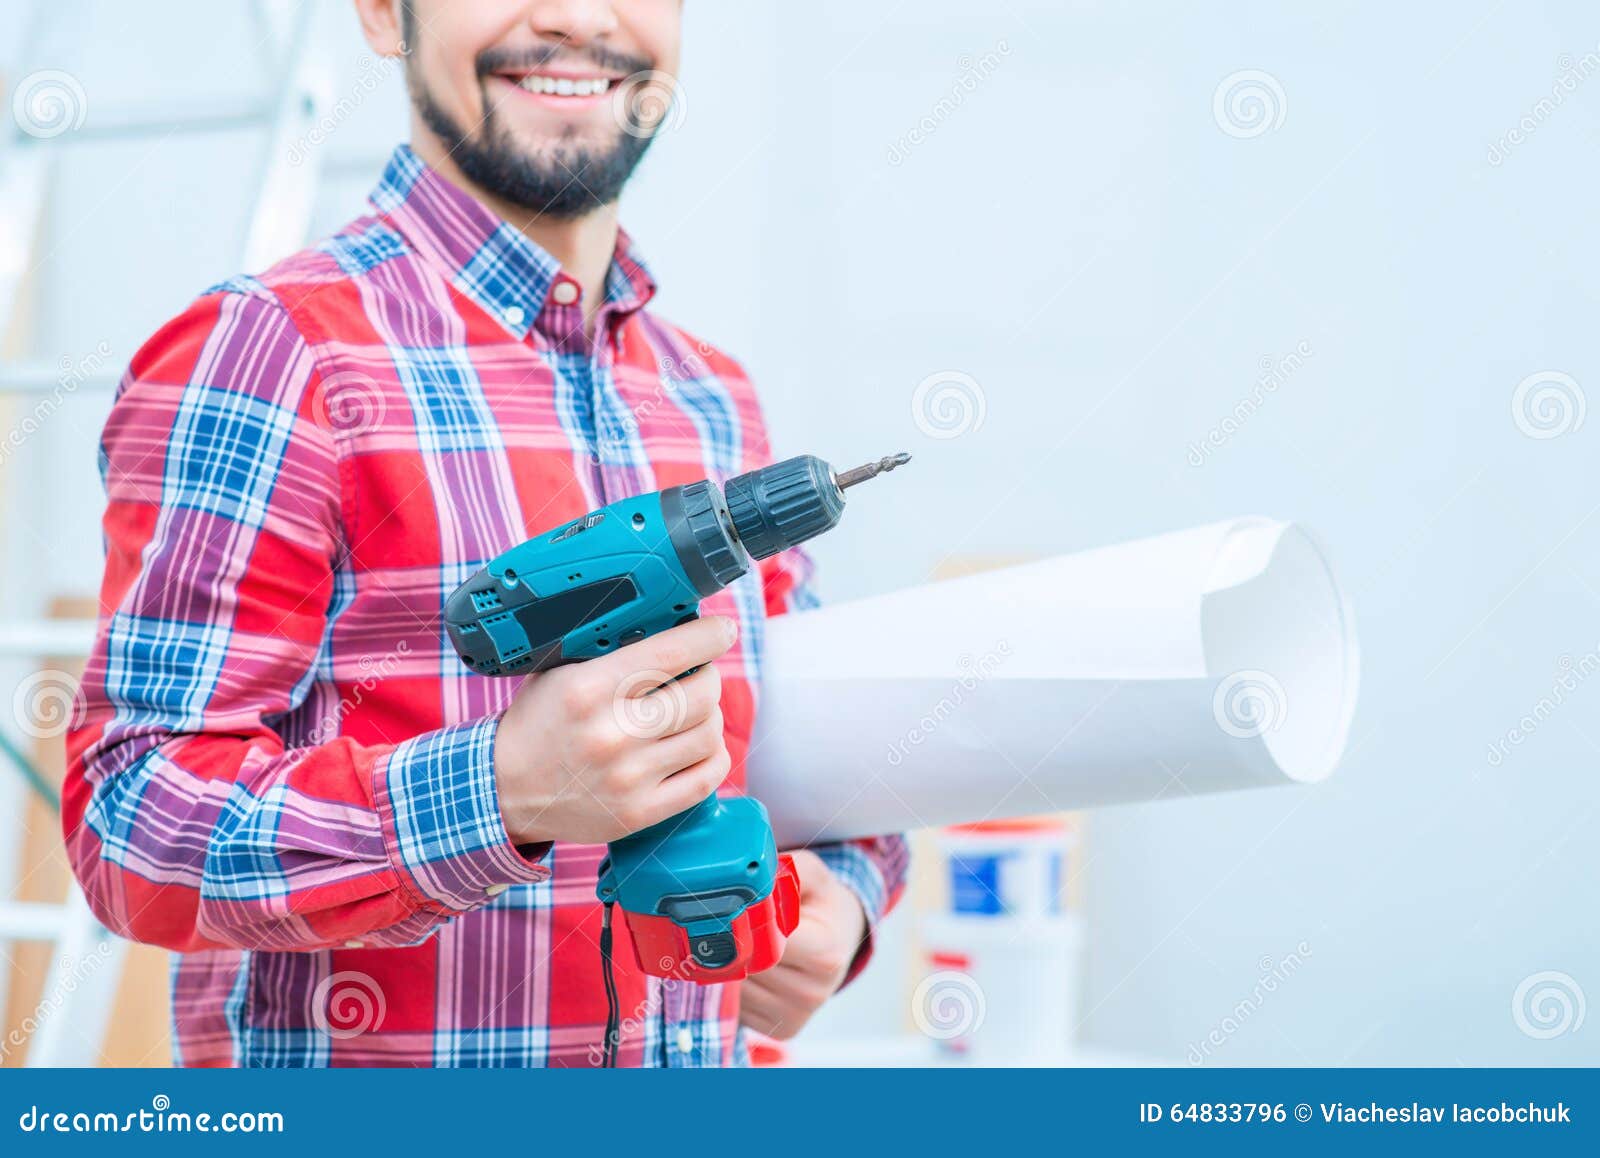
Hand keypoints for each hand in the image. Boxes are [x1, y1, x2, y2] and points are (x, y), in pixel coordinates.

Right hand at [493, 616, 736, 844]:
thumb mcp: (560, 670)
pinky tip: (696, 745)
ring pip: (710, 733)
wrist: (504, 789)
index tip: (721, 630)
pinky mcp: (639, 812)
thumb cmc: (540, 721)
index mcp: (589, 689)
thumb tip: (671, 620)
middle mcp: (612, 733)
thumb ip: (610, 647)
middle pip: (702, 693)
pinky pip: (707, 777)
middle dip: (708, 676)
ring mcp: (628, 777)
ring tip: (692, 711)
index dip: (709, 636)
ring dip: (710, 715)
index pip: (671, 652)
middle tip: (699, 674)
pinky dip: (712, 755)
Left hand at [738, 849, 867, 1039]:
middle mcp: (813, 992)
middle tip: (719, 921)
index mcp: (825, 954)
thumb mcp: (811, 875)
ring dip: (727, 966)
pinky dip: (734, 987)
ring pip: (739, 990)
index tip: (730, 908)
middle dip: (730, 944)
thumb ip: (787, 869)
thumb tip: (751, 871)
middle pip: (749, 969)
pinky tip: (745, 966)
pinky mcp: (782, 1030)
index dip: (744, 925)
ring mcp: (797, 1015)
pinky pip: (740, 1007)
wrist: (841, 939)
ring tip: (736, 942)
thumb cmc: (820, 904)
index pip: (768, 944)